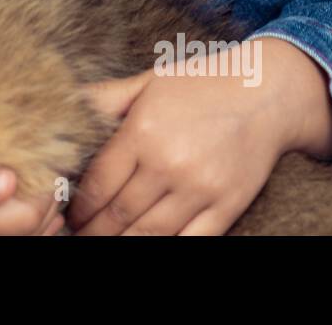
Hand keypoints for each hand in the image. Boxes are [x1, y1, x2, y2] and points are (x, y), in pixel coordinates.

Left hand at [67, 38, 331, 235]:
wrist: (266, 93)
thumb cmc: (202, 84)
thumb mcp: (148, 82)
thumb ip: (106, 98)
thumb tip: (64, 102)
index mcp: (144, 131)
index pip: (99, 183)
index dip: (79, 205)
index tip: (69, 214)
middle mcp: (169, 163)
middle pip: (118, 214)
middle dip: (94, 230)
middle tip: (80, 235)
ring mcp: (200, 188)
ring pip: (148, 234)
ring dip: (121, 243)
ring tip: (105, 242)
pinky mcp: (226, 206)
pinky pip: (190, 242)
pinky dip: (164, 248)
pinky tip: (146, 245)